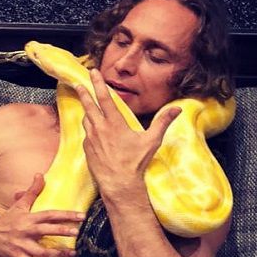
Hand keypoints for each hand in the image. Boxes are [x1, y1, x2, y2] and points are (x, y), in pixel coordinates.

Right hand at [0, 173, 84, 256]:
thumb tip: (41, 174)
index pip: (50, 215)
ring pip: (42, 251)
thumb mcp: (20, 204)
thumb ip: (32, 191)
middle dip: (62, 232)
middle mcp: (27, 231)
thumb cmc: (7, 219)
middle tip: (78, 233)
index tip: (82, 216)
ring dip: (58, 253)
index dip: (66, 215)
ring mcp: (22, 245)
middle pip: (47, 231)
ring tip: (73, 254)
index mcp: (29, 218)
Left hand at [75, 69, 180, 198]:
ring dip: (87, 112)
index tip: (93, 73)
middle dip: (84, 93)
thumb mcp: (152, 141)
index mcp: (114, 123)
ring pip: (87, 120)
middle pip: (89, 106)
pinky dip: (89, 129)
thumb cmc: (135, 163)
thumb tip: (177, 109)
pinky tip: (93, 131)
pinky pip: (86, 135)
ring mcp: (91, 140)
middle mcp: (100, 129)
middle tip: (80, 84)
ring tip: (88, 107)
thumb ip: (163, 122)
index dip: (98, 83)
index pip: (105, 98)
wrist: (119, 183)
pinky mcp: (87, 150)